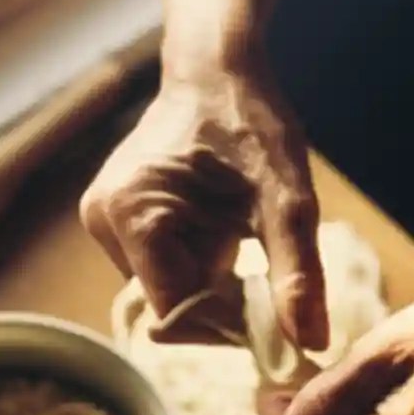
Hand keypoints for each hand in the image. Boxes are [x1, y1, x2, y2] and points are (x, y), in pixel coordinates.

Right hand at [81, 67, 327, 348]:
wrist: (218, 70)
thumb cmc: (253, 124)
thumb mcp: (287, 200)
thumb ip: (297, 273)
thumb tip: (312, 344)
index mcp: (135, 214)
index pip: (176, 313)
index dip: (225, 320)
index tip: (268, 300)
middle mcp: (104, 220)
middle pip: (168, 306)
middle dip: (218, 298)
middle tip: (257, 257)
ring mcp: (101, 220)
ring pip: (165, 291)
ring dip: (208, 279)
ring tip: (236, 231)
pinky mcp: (110, 217)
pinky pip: (158, 268)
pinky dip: (193, 261)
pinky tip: (215, 225)